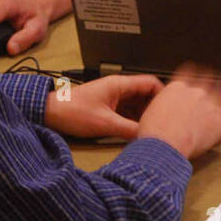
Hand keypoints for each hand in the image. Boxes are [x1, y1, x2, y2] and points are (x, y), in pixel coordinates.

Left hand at [44, 74, 164, 139]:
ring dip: (143, 116)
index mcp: (120, 85)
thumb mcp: (105, 123)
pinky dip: (133, 120)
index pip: (151, 83)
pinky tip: (136, 131)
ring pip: (136, 105)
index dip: (164, 95)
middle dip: (154, 109)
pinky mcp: (107, 107)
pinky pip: (127, 112)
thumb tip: (148, 136)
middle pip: (146, 95)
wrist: (49, 113)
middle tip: (163, 123)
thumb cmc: (72, 112)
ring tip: (151, 129)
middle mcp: (118, 88)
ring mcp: (112, 97)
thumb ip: (129, 130)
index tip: (171, 109)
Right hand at [137, 65, 220, 159]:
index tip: (200, 78)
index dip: (197, 75)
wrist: (163, 147)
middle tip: (218, 87)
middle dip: (213, 84)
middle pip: (212, 79)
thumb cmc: (155, 135)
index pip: (192, 72)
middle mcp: (197, 92)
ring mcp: (212, 105)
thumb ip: (166, 101)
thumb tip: (170, 105)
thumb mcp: (153, 109)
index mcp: (178, 87)